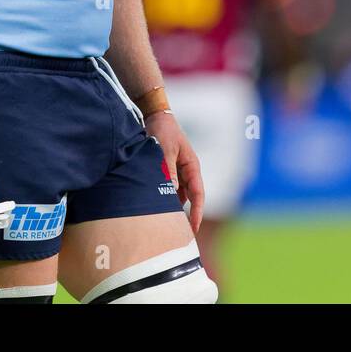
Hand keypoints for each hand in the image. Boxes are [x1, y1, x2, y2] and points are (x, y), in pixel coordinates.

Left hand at [146, 111, 203, 233]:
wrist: (155, 116)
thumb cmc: (163, 132)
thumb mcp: (165, 152)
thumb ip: (168, 173)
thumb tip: (171, 194)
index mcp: (192, 166)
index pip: (198, 194)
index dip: (197, 213)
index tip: (192, 229)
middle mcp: (187, 171)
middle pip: (189, 198)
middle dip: (185, 216)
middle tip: (178, 235)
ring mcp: (177, 171)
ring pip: (176, 195)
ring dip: (171, 207)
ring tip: (163, 223)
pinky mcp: (167, 171)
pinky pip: (167, 188)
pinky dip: (162, 198)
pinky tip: (152, 206)